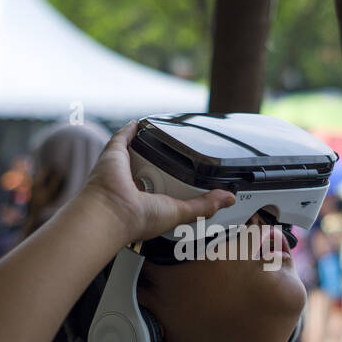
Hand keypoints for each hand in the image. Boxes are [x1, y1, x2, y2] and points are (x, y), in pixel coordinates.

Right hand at [79, 120, 236, 243]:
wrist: (115, 210)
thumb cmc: (139, 218)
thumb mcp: (181, 213)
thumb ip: (204, 205)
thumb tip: (228, 199)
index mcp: (148, 201)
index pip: (164, 188)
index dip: (176, 181)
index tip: (190, 175)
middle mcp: (135, 185)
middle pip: (152, 168)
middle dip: (163, 163)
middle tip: (180, 154)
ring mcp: (123, 169)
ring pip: (138, 153)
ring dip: (149, 145)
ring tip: (164, 137)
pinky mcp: (114, 153)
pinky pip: (122, 136)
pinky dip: (130, 129)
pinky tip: (141, 123)